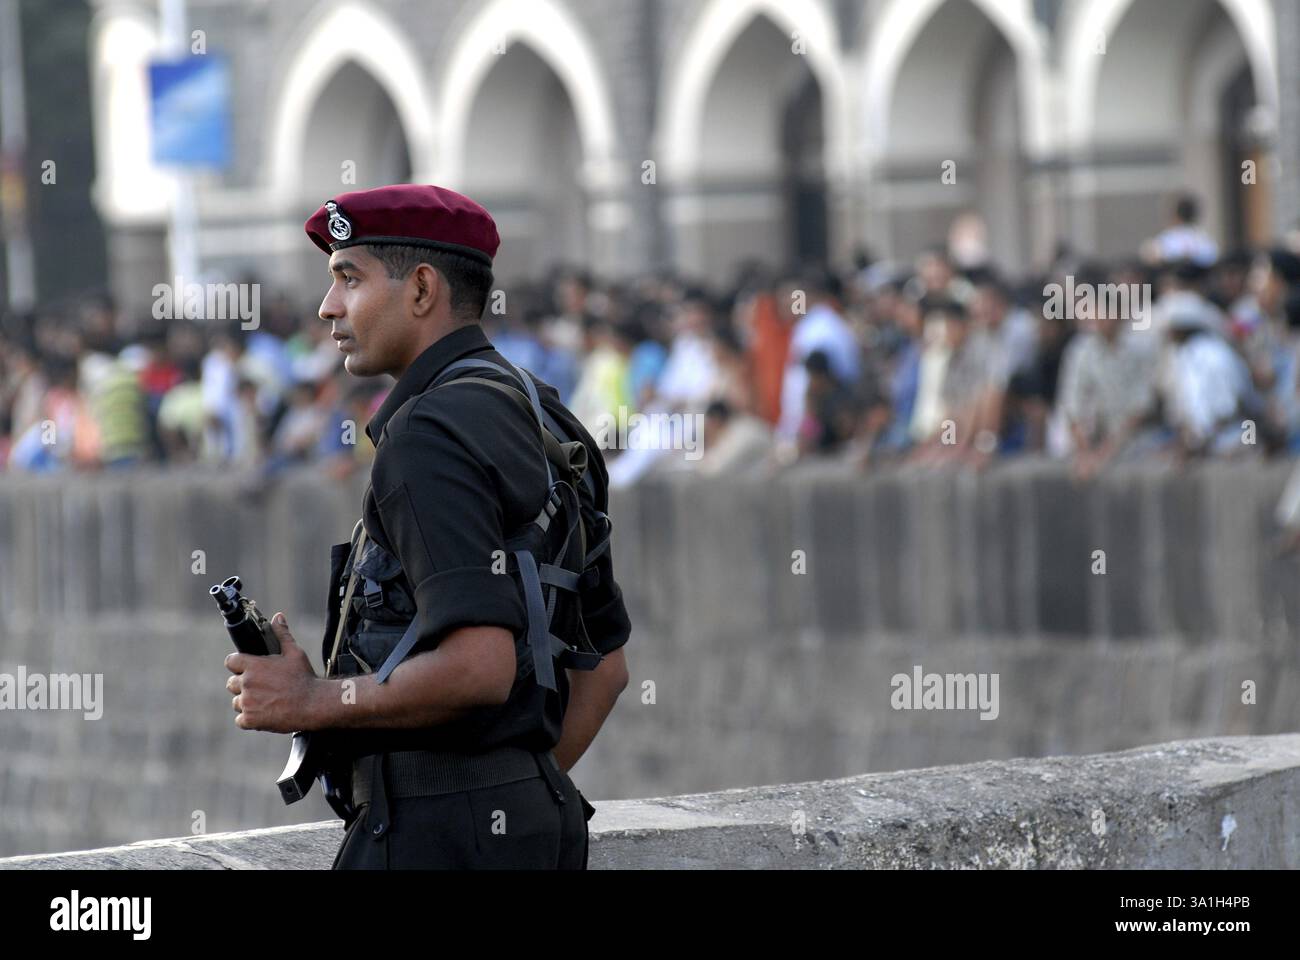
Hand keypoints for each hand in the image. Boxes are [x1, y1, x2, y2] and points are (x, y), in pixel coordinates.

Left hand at [225, 613, 322, 732]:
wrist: (313, 704)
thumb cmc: (304, 678)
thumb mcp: (295, 653)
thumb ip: (282, 634)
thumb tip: (278, 617)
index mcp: (253, 665)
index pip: (231, 661)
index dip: (238, 665)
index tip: (247, 669)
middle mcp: (246, 683)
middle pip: (231, 684)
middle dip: (243, 685)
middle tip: (262, 688)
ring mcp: (247, 702)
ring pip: (237, 702)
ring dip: (247, 703)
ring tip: (266, 702)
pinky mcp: (250, 720)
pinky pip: (241, 720)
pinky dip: (251, 719)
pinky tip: (265, 714)